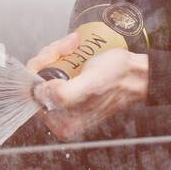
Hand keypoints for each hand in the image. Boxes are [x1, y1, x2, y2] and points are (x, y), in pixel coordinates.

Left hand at [26, 32, 148, 140]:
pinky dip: (62, 53)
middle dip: (51, 56)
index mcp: (62, 125)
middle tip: (68, 46)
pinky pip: (55, 67)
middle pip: (37, 81)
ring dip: (57, 52)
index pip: (33, 94)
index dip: (40, 68)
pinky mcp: (71, 87)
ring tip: (74, 44)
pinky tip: (73, 47)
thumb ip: (61, 95)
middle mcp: (61, 117)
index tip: (56, 53)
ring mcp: (65, 101)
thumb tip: (37, 92)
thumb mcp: (90, 86)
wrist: (137, 72)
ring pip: (45, 71)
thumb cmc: (119, 79)